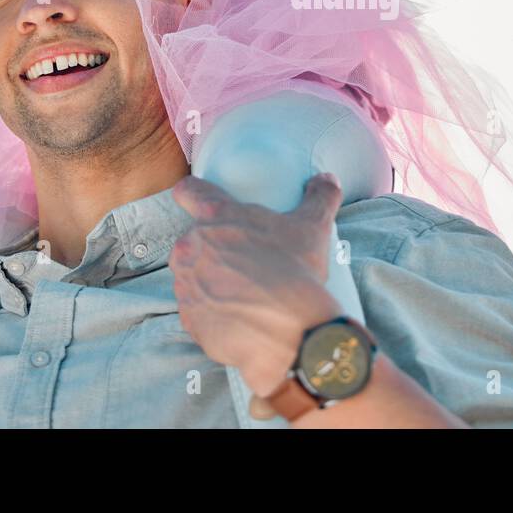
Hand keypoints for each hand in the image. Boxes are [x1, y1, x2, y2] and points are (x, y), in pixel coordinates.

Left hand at [169, 173, 346, 399]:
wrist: (291, 333)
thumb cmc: (297, 272)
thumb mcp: (314, 227)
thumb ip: (320, 197)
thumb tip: (327, 179)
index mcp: (215, 216)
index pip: (188, 190)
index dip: (193, 193)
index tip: (203, 202)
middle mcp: (191, 246)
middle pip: (194, 238)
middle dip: (212, 247)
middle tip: (244, 259)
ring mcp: (186, 284)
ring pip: (193, 274)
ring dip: (210, 279)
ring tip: (244, 291)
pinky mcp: (189, 319)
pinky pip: (197, 310)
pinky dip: (213, 312)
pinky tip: (239, 315)